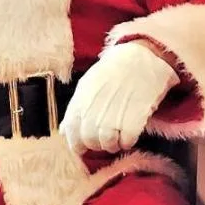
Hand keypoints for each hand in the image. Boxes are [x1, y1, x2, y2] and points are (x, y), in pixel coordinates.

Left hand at [60, 41, 179, 154]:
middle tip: (103, 143)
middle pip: (89, 139)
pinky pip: (127, 139)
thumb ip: (75, 109)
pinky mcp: (135, 115)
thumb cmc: (113, 71)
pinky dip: (127, 142)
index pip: (71, 130)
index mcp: (81, 100)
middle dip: (95, 145)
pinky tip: (129, 138)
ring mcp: (115, 112)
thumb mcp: (88, 85)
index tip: (82, 148)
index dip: (76, 144)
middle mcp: (95, 108)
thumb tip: (64, 131)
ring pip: (107, 142)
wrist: (140, 57)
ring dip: (112, 146)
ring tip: (117, 141)